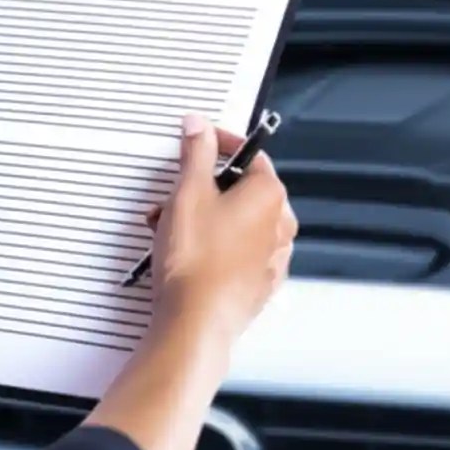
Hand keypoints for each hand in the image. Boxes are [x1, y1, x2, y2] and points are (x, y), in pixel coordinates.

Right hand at [145, 114, 295, 344]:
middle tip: (173, 195)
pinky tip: (184, 254)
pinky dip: (212, 245)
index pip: (249, 153)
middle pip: (240, 189)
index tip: (197, 141)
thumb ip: (195, 152)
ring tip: (169, 229)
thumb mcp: (188, 192)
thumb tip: (199, 127)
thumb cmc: (197, 262)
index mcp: (270, 194)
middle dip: (202, 188)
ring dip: (202, 218)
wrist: (196, 321)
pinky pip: (235, 251)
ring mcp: (271, 256)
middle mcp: (280, 224)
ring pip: (235, 221)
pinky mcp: (258, 282)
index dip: (218, 144)